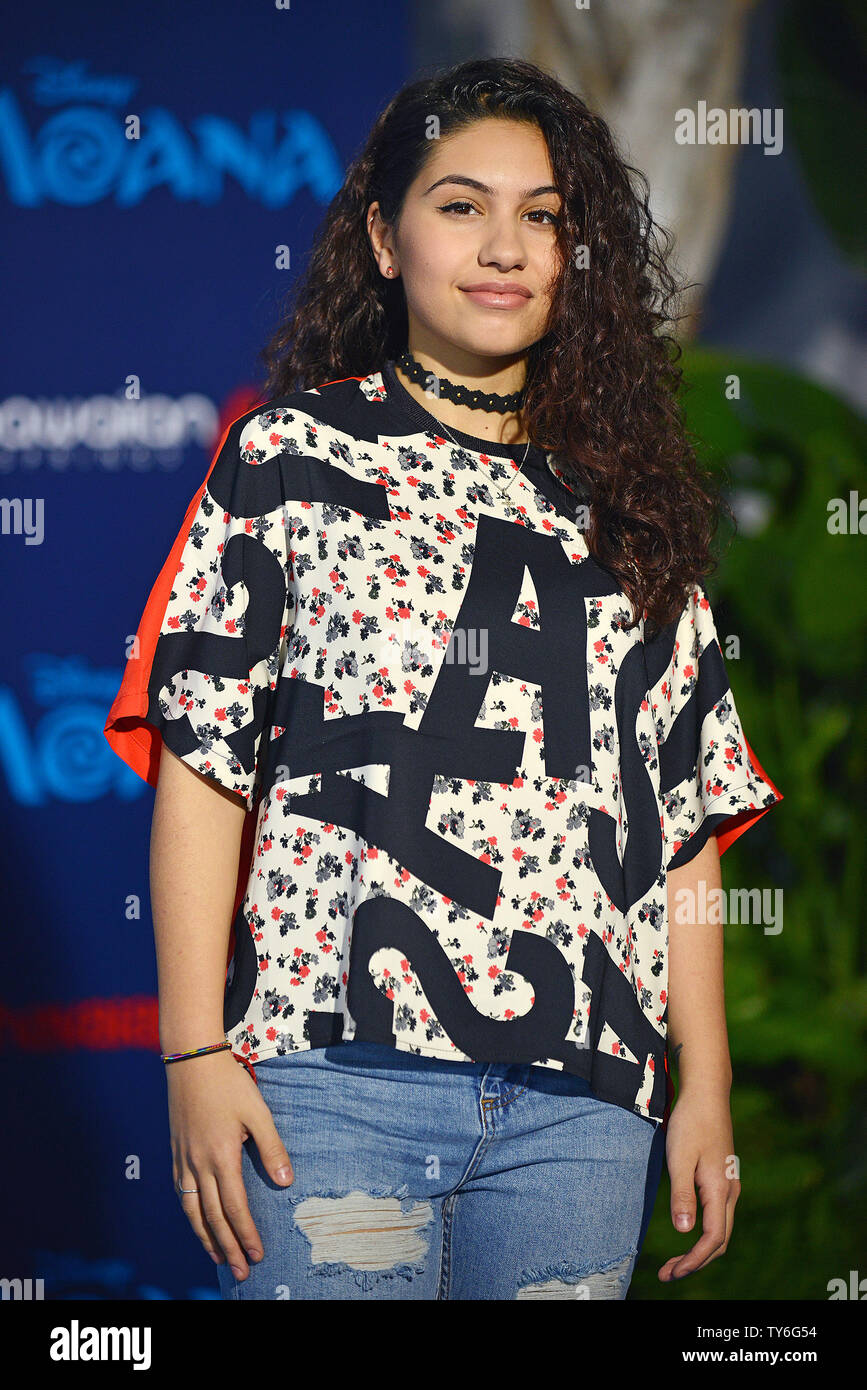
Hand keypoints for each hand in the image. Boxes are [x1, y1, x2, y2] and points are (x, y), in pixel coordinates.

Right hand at [167, 1050, 293, 1280]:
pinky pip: (180, 1194)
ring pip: (191, 1210)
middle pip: (211, 1217)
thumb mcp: (257, 1112)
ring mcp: (182, 1160)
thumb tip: (286, 1182)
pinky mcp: (175, 1152)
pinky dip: (190, 1215)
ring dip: (206, 1237)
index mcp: (221, 1156)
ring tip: (219, 1258)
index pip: (235, 1207)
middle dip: (228, 1247)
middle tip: (241, 1272)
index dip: (246, 1234)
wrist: (190, 1060)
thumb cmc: (228, 1083)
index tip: (257, 1254)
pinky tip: (197, 1221)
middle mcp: (198, 1164)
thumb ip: (271, 1148)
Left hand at [658, 1088, 739, 1281]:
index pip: (712, 1239)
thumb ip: (682, 1195)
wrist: (707, 1094)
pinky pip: (718, 1217)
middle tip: (667, 1274)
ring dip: (699, 1250)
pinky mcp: (722, 1179)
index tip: (672, 1272)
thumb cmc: (690, 1123)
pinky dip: (704, 1235)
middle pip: (719, 1241)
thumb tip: (684, 1232)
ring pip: (720, 1230)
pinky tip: (687, 1233)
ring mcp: (729, 1185)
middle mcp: (730, 1192)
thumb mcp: (680, 1158)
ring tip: (673, 1262)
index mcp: (721, 1190)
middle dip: (695, 1262)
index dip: (693, 1260)